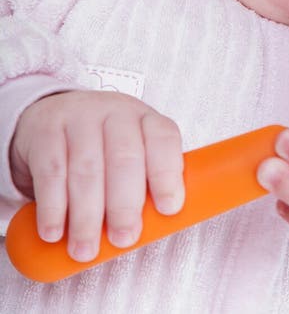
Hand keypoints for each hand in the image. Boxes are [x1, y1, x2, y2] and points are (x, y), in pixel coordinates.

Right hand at [10, 91, 183, 261]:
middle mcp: (115, 113)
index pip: (163, 139)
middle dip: (125, 205)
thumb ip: (145, 184)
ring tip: (85, 249)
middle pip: (124, 158)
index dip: (167, 174)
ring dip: (86, 216)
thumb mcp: (131, 152)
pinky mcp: (46, 129)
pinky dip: (53, 207)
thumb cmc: (101, 145)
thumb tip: (156, 230)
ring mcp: (80, 116)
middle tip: (123, 239)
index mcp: (145, 119)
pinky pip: (51, 171)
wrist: (51, 114)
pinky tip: (54, 231)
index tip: (169, 209)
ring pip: (86, 169)